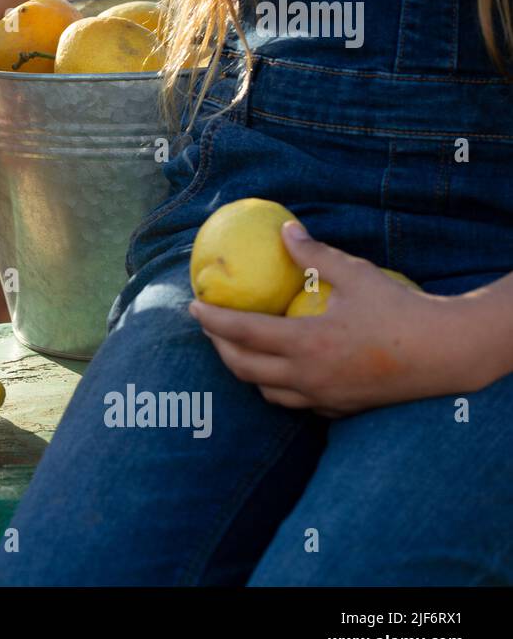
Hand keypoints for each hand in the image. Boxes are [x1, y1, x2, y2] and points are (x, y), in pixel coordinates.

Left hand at [188, 221, 491, 415]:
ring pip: (266, 391)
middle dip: (219, 347)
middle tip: (210, 327)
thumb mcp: (355, 274)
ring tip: (238, 348)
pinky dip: (277, 386)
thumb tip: (285, 230)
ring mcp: (322, 396)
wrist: (445, 354)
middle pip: (243, 368)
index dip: (211, 321)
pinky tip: (279, 370)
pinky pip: (295, 401)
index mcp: (305, 343)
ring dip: (245, 370)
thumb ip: (314, 254)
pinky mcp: (338, 408)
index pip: (241, 333)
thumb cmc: (400, 310)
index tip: (192, 307)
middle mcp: (307, 376)